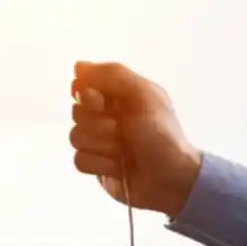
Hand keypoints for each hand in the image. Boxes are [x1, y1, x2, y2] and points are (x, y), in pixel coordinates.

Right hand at [69, 61, 202, 218]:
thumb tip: (77, 66)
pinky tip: (117, 168)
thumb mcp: (144, 95)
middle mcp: (105, 116)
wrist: (171, 178)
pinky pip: (79, 160)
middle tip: (122, 131)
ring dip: (102, 146)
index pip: (82, 86)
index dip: (86, 95)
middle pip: (76, 113)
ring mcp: (98, 142)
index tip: (101, 102)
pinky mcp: (95, 166)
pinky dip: (100, 165)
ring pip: (75, 137)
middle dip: (99, 124)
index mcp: (117, 96)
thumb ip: (113, 74)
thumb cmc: (161, 134)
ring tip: (123, 152)